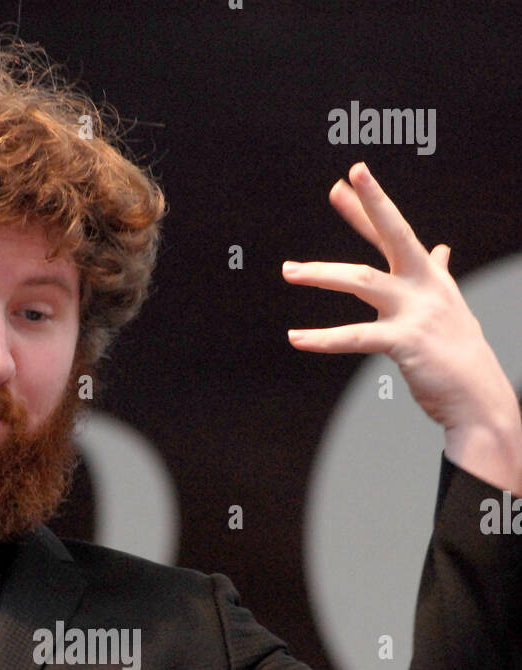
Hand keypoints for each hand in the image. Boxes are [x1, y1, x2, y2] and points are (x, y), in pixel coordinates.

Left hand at [282, 162, 519, 437]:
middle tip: (340, 185)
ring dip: (322, 273)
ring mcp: (415, 311)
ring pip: (363, 281)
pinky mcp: (405, 342)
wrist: (477, 395)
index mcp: (428, 275)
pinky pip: (355, 338)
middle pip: (393, 235)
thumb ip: (438, 274)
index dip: (372, 204)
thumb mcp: (449, 305)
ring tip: (290, 270)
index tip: (352, 176)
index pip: (394, 232)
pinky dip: (323, 339)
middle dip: (370, 205)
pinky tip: (297, 338)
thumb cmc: (458, 353)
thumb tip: (442, 250)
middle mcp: (423, 285)